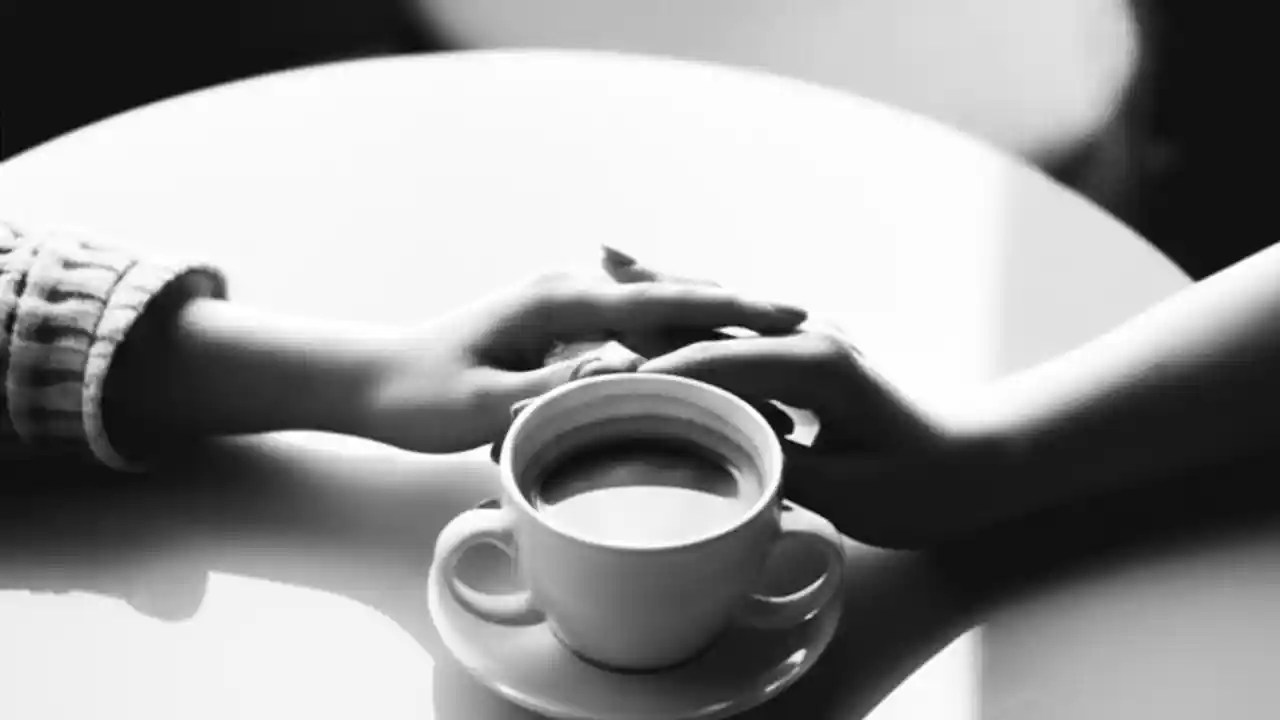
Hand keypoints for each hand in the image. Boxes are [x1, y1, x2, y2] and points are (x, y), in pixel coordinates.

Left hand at [360, 263, 807, 454]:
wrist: (371, 378)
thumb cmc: (418, 394)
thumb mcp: (481, 405)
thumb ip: (554, 388)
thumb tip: (626, 374)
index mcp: (557, 302)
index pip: (660, 302)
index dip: (728, 309)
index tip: (788, 314)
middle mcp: (567, 291)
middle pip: (670, 292)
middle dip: (736, 303)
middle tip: (805, 318)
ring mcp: (564, 304)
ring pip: (655, 305)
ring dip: (712, 314)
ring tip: (776, 327)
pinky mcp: (559, 325)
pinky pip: (633, 324)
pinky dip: (677, 330)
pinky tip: (707, 346)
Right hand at [606, 249, 1016, 547]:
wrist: (977, 465)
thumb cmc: (923, 487)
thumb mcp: (851, 493)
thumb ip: (778, 463)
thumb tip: (709, 443)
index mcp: (820, 364)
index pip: (719, 360)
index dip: (657, 369)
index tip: (599, 378)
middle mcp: (811, 336)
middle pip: (713, 315)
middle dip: (649, 303)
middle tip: (584, 275)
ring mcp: (809, 337)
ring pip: (723, 310)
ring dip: (668, 290)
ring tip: (608, 256)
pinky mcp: (805, 351)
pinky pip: (736, 327)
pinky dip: (694, 308)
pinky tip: (661, 292)